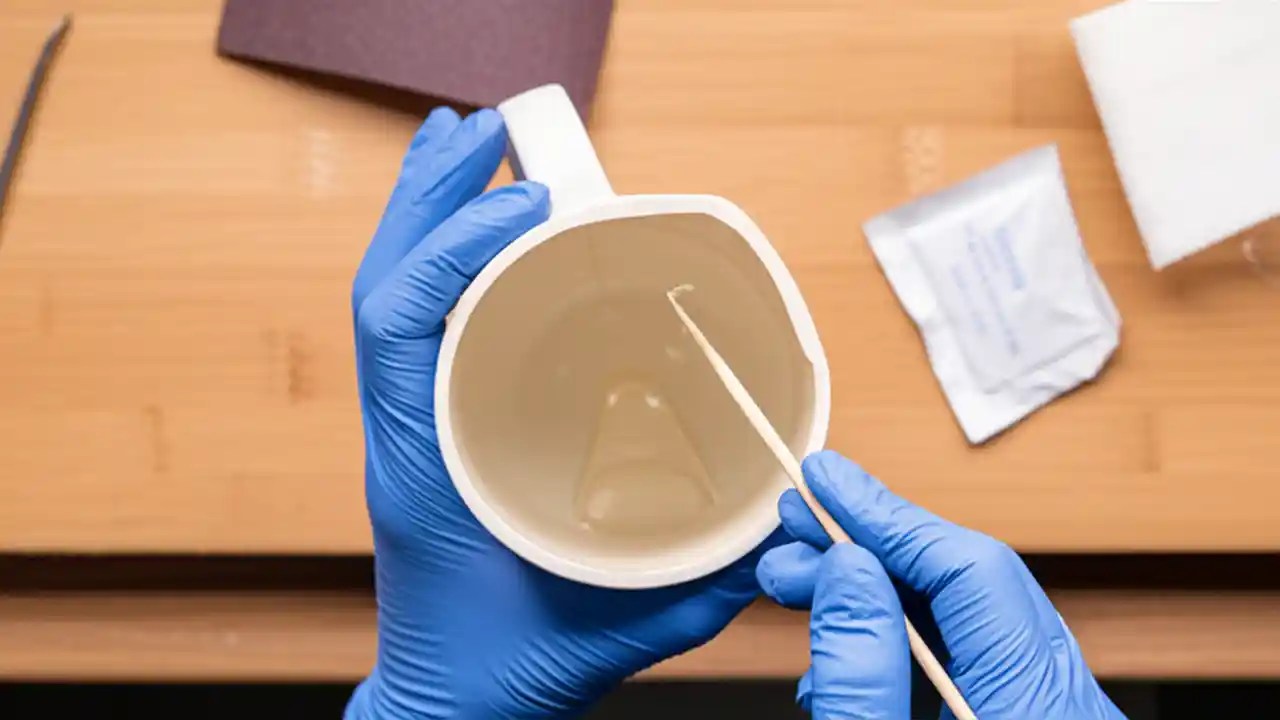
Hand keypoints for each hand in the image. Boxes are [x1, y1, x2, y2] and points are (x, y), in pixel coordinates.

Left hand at [345, 107, 770, 719]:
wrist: (447, 707)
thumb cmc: (506, 671)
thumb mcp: (609, 631)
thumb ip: (699, 587)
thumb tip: (779, 526)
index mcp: (426, 471)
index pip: (403, 329)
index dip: (452, 250)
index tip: (526, 205)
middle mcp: (406, 436)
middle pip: (392, 286)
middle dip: (433, 197)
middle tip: (481, 133)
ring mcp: (411, 428)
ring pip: (398, 298)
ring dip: (429, 215)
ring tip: (470, 149)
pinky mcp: (431, 430)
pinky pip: (419, 327)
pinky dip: (442, 263)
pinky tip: (474, 231)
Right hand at [757, 451, 1126, 718]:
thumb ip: (861, 674)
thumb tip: (847, 568)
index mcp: (1037, 709)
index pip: (974, 570)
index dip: (891, 514)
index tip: (826, 481)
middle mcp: (1061, 704)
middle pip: (969, 583)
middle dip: (869, 549)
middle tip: (795, 532)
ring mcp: (1049, 709)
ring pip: (963, 615)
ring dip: (874, 589)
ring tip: (798, 584)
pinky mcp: (1027, 716)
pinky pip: (966, 654)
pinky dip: (898, 634)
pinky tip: (840, 640)